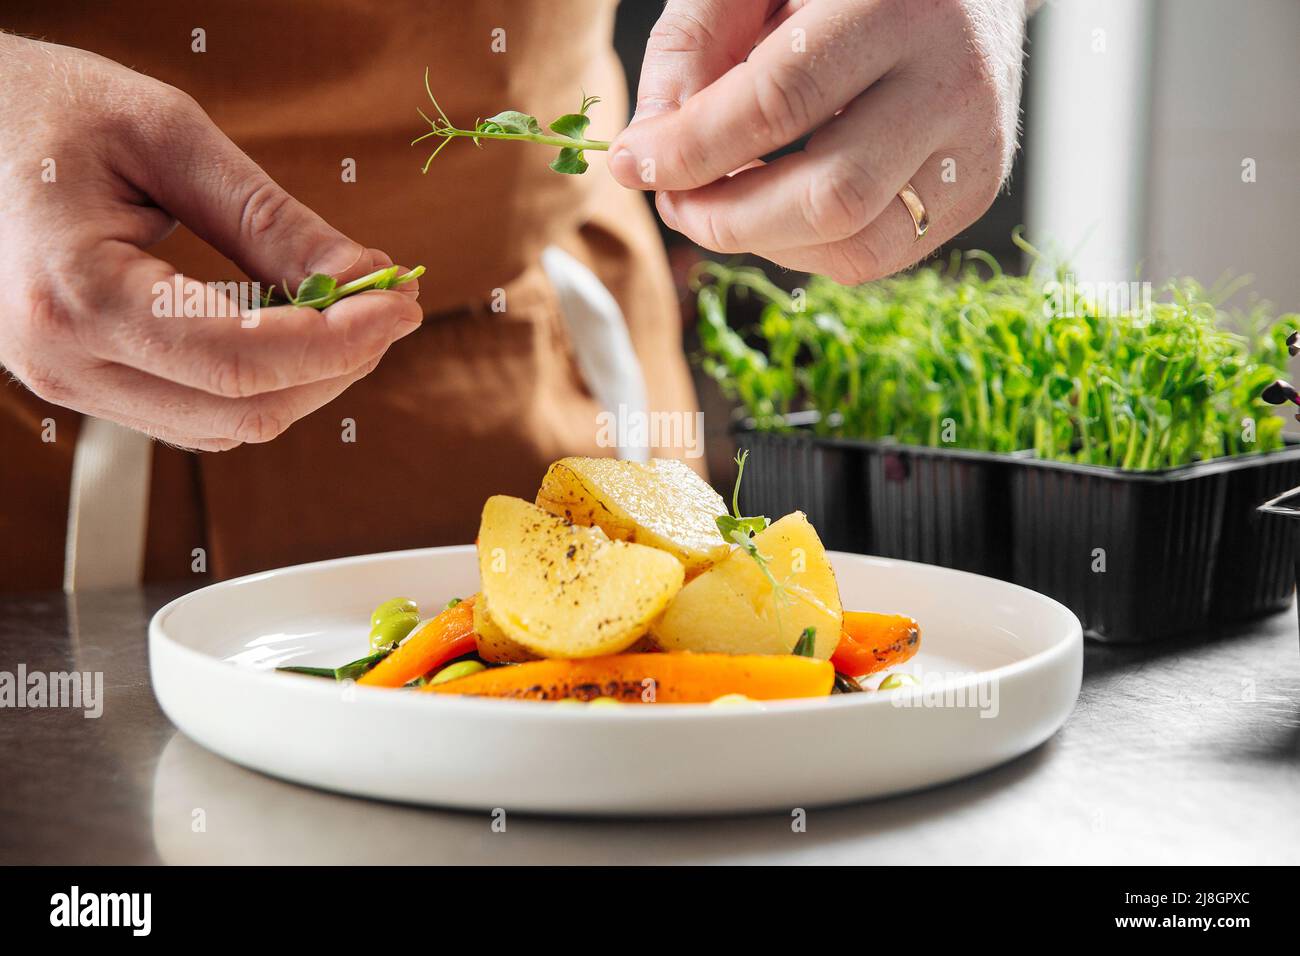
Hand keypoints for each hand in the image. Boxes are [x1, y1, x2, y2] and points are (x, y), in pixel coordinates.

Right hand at [0, 35, 421, 450]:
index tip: (402, 302)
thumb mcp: (167, 138)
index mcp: (75, 298)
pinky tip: (291, 323)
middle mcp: (65, 364)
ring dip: (306, 378)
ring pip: (227, 426)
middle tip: (390, 301)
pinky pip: (198, 412)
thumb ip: (270, 221)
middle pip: (245, 410)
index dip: (342, 341)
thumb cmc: (43, 108)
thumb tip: (363, 281)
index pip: (243, 362)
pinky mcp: (87, 384)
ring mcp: (70, 385)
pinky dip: (262, 379)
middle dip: (338, 363)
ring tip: (347, 307)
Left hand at [610, 0, 1027, 282]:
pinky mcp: (974, 189)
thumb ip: (693, 44)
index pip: (779, 100)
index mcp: (899, 3)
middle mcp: (954, 80)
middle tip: (673, 200)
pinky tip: (775, 206)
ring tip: (719, 203)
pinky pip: (874, 257)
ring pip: (854, 245)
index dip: (692, 146)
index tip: (632, 163)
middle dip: (725, 217)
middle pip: (827, 195)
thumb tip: (649, 150)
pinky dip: (803, 249)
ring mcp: (975, 145)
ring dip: (761, 243)